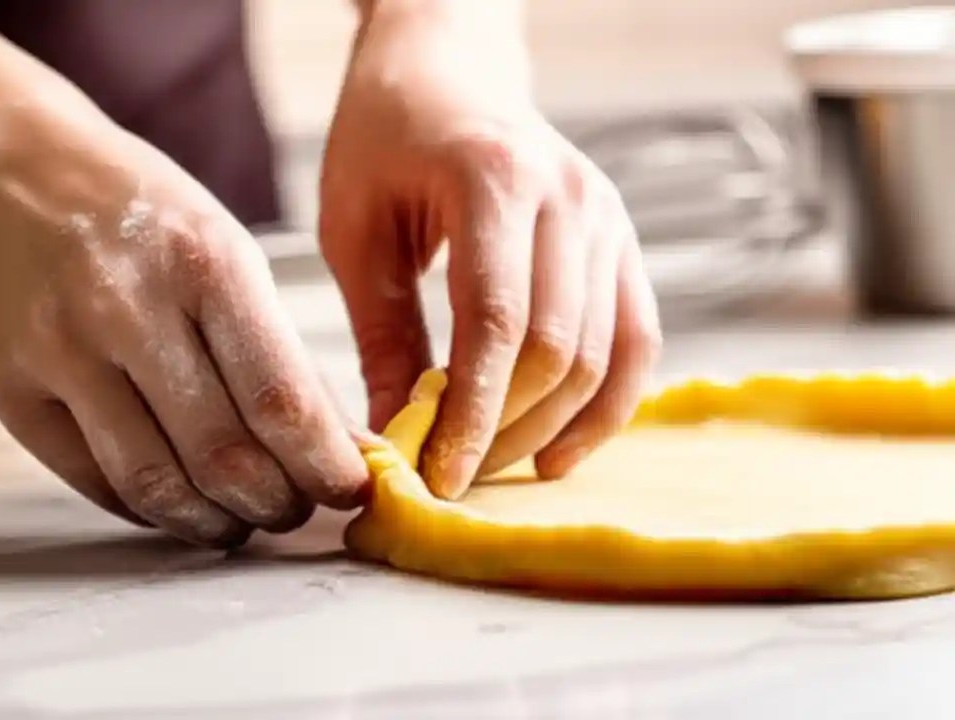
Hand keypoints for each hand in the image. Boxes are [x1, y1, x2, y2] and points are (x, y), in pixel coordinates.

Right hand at [0, 101, 366, 546]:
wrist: (11, 174)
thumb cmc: (137, 216)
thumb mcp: (227, 254)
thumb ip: (280, 354)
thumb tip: (337, 448)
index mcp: (202, 261)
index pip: (278, 398)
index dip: (324, 466)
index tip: (347, 491)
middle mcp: (124, 306)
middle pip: (219, 454)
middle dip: (274, 504)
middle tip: (292, 510)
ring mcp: (57, 350)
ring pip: (152, 483)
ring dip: (211, 523)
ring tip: (238, 519)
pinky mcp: (9, 390)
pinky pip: (93, 481)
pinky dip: (149, 508)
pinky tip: (177, 500)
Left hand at [320, 1, 661, 498]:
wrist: (446, 73)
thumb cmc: (386, 138)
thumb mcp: (356, 230)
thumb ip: (382, 334)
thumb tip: (395, 438)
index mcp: (495, 179)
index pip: (497, 322)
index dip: (472, 412)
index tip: (439, 475)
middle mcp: (570, 197)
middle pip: (557, 349)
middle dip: (505, 429)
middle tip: (453, 474)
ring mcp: (609, 220)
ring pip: (601, 356)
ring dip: (548, 428)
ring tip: (493, 466)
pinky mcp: (622, 244)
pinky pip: (635, 342)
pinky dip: (606, 406)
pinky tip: (559, 448)